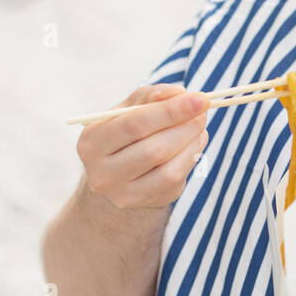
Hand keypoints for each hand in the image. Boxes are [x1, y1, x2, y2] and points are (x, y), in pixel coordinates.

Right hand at [75, 84, 208, 209]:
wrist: (118, 169)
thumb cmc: (126, 130)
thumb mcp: (131, 107)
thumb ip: (153, 95)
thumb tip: (180, 93)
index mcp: (92, 142)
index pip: (134, 125)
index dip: (170, 111)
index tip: (200, 99)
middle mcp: (102, 173)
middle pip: (153, 150)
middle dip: (185, 127)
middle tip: (203, 111)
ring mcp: (122, 193)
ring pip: (168, 171)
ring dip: (191, 144)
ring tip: (199, 126)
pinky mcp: (144, 202)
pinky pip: (175, 181)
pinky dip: (190, 159)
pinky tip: (194, 143)